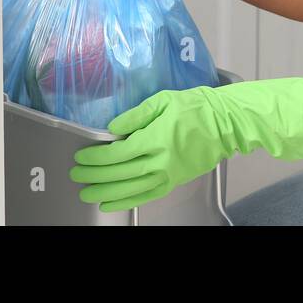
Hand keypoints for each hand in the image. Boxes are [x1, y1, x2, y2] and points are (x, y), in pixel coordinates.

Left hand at [69, 75, 302, 211]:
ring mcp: (167, 175)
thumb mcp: (163, 101)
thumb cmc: (196, 107)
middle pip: (119, 174)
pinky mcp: (174, 181)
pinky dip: (127, 200)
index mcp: (154, 140)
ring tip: (88, 193)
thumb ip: (135, 115)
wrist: (226, 124)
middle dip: (94, 175)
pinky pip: (147, 195)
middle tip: (76, 175)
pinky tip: (112, 201)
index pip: (116, 154)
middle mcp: (159, 162)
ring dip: (106, 192)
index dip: (95, 157)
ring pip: (130, 189)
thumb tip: (112, 128)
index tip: (80, 156)